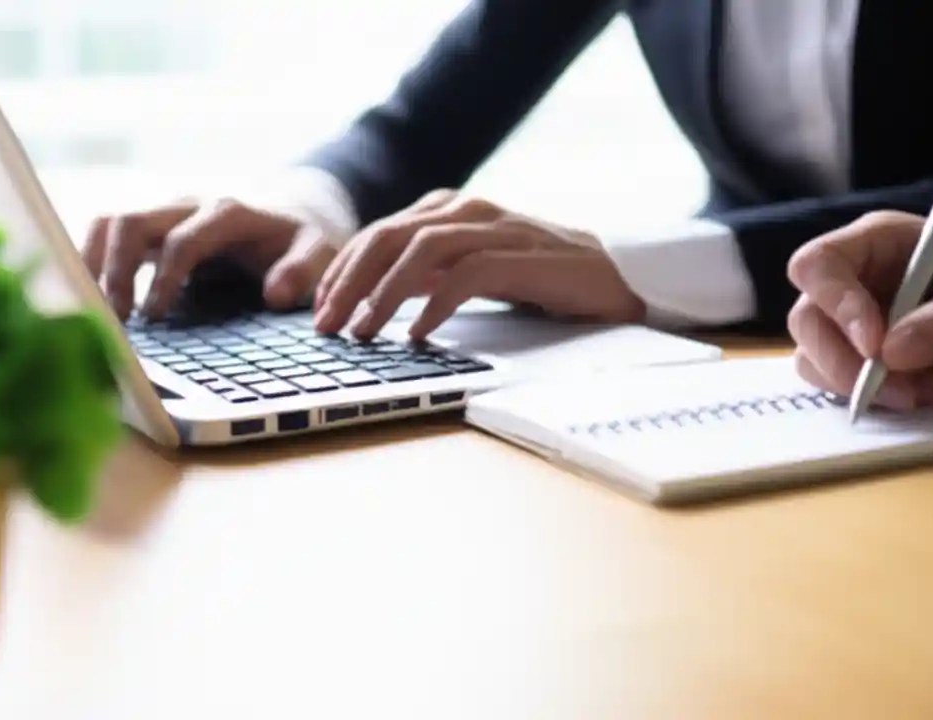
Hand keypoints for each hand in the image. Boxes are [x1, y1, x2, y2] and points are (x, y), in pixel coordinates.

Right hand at [83, 197, 337, 318]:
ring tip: (92, 312)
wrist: (290, 212)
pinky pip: (107, 234)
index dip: (165, 277)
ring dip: (94, 264)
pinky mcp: (151, 227)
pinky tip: (87, 299)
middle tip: (115, 320)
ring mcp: (165, 213)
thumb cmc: (301, 241)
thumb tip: (274, 294)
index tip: (154, 315)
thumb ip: (303, 270)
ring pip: (110, 222)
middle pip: (132, 221)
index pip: (184, 239)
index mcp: (229, 212)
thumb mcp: (319, 253)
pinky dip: (91, 262)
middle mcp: (189, 205)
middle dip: (117, 269)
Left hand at [312, 189, 645, 339]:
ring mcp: (497, 228)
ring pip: (420, 249)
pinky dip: (435, 303)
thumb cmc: (537, 278)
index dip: (340, 271)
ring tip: (361, 332)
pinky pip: (467, 274)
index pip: (376, 232)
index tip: (317, 311)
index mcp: (450, 208)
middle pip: (388, 235)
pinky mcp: (524, 256)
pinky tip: (417, 333)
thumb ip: (426, 273)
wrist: (615, 278)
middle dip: (348, 282)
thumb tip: (367, 297)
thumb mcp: (470, 269)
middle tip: (325, 325)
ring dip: (382, 293)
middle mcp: (468, 209)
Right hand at [787, 210, 932, 408]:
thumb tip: (890, 353)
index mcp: (875, 243)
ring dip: (862, 385)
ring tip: (926, 392)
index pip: (819, 264)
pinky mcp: (853, 358)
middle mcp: (851, 279)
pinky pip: (832, 382)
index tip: (874, 345)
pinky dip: (871, 397)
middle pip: (806, 318)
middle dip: (845, 361)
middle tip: (898, 388)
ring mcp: (846, 322)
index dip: (835, 303)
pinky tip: (918, 394)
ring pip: (813, 357)